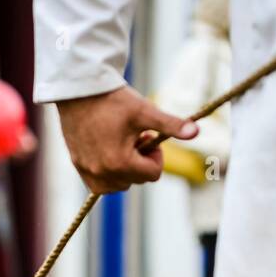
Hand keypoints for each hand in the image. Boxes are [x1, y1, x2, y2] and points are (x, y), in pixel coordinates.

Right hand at [55, 85, 197, 192]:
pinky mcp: (79, 168)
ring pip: (119, 185)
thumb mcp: (145, 111)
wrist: (80, 91)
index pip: (153, 174)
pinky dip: (109, 172)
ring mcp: (89, 173)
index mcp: (120, 163)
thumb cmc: (114, 100)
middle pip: (137, 181)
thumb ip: (171, 125)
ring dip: (125, 169)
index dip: (156, 155)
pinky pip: (101, 184)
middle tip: (135, 138)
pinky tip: (107, 149)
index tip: (149, 136)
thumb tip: (196, 132)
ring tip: (120, 143)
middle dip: (140, 162)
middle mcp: (102, 174)